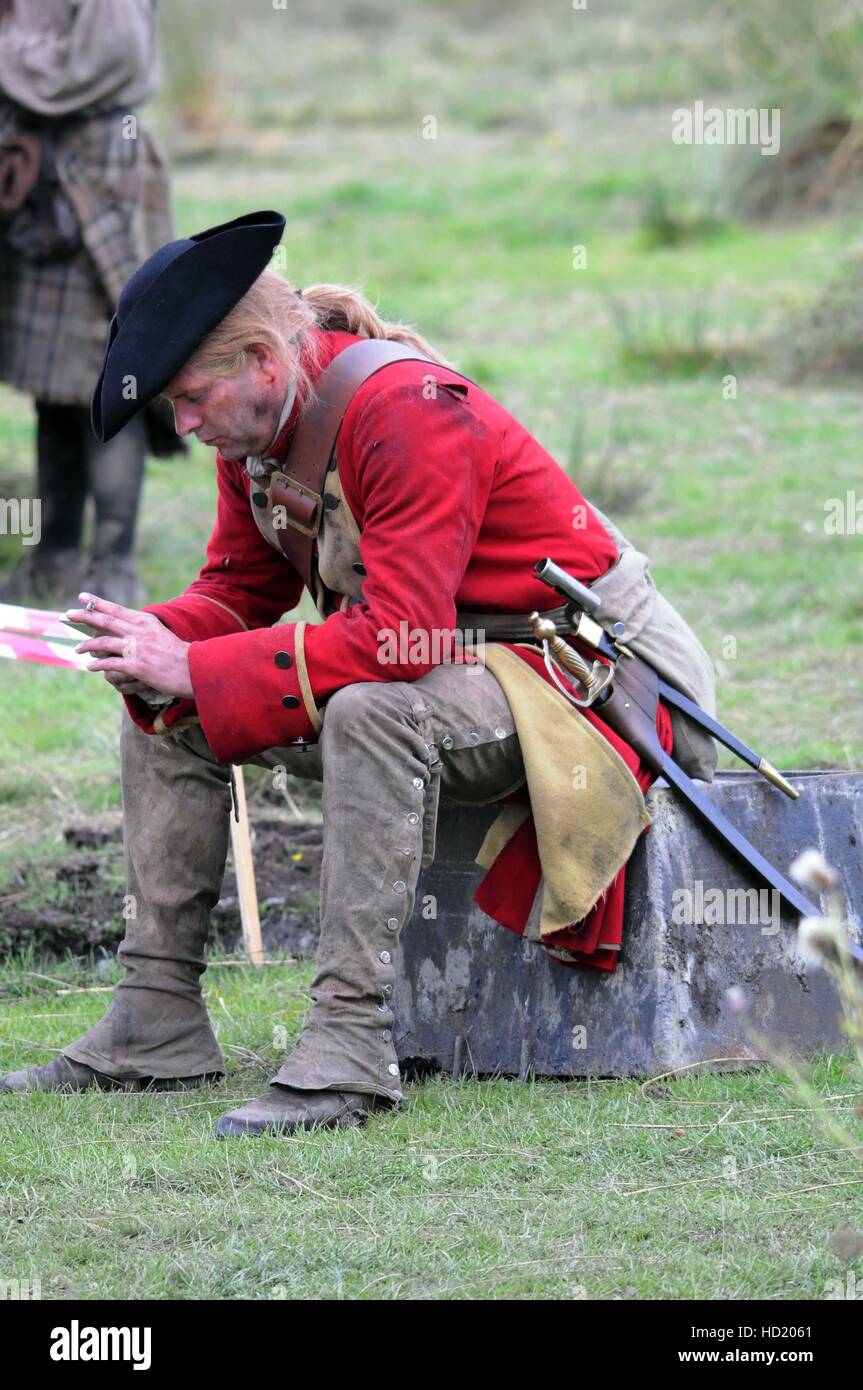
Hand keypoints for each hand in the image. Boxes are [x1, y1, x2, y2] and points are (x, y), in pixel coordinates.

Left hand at [67, 592, 193, 699]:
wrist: (195, 669)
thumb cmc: (180, 654)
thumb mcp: (161, 634)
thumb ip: (144, 630)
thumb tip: (127, 629)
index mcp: (145, 622)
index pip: (116, 609)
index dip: (97, 603)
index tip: (82, 597)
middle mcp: (138, 632)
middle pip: (104, 620)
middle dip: (83, 617)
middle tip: (68, 615)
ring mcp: (136, 648)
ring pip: (103, 643)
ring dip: (87, 646)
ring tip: (78, 649)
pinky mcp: (136, 666)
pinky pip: (110, 663)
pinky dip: (97, 665)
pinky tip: (91, 667)